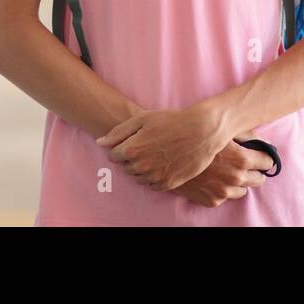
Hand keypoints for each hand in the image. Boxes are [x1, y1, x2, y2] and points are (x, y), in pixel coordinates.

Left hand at [95, 103, 229, 191]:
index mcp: (132, 149)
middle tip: (148, 145)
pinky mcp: (168, 184)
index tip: (134, 139)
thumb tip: (100, 143)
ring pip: (138, 177)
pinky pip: (152, 185)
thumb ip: (118, 132)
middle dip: (132, 157)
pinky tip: (164, 162)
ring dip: (143, 168)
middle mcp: (141, 166)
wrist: (202, 131)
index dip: (122, 146)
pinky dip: (155, 176)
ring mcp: (155, 177)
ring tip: (157, 153)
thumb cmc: (172, 121)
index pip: (113, 156)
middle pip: (126, 167)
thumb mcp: (143, 118)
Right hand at [174, 140, 276, 208]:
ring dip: (239, 182)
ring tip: (226, 170)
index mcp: (242, 159)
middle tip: (244, 163)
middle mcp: (236, 178)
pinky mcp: (213, 200)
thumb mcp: (224, 130)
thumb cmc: (199, 138)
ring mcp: (224, 192)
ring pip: (243, 190)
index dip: (264, 157)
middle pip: (259, 179)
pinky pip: (226, 196)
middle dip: (254, 170)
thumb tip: (262, 140)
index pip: (267, 162)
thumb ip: (247, 134)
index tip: (260, 156)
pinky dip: (223, 189)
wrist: (171, 155)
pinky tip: (213, 178)